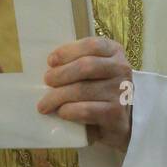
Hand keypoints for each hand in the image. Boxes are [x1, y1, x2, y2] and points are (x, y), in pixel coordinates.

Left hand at [38, 36, 132, 150]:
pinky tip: (62, 112)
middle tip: (46, 81)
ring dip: (58, 96)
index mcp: (115, 52)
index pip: (92, 45)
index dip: (68, 51)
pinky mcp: (116, 113)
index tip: (51, 61)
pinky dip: (69, 111)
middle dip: (61, 74)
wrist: (120, 122)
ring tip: (45, 104)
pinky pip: (86, 110)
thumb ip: (78, 62)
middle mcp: (121, 69)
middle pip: (86, 66)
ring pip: (82, 89)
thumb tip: (51, 65)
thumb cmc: (100, 91)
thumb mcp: (95, 71)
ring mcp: (120, 91)